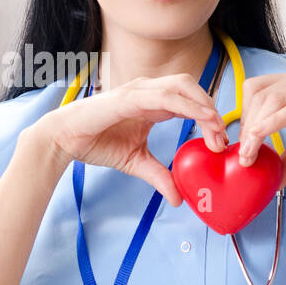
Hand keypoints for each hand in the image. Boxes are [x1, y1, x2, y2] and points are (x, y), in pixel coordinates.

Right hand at [35, 74, 229, 205]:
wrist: (64, 140)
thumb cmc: (96, 142)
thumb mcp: (136, 163)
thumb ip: (159, 176)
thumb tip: (178, 199)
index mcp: (153, 102)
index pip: (189, 101)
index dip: (209, 117)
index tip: (219, 141)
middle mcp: (149, 90)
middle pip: (192, 87)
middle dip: (211, 108)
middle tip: (221, 136)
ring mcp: (139, 90)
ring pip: (183, 86)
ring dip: (204, 104)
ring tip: (216, 126)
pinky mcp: (129, 97)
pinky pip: (165, 96)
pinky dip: (187, 104)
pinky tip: (200, 117)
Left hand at [235, 64, 285, 185]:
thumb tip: (274, 179)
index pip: (257, 88)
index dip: (244, 113)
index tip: (243, 142)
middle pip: (260, 94)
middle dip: (246, 125)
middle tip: (244, 155)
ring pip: (275, 98)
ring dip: (257, 127)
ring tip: (251, 153)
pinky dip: (277, 121)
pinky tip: (263, 134)